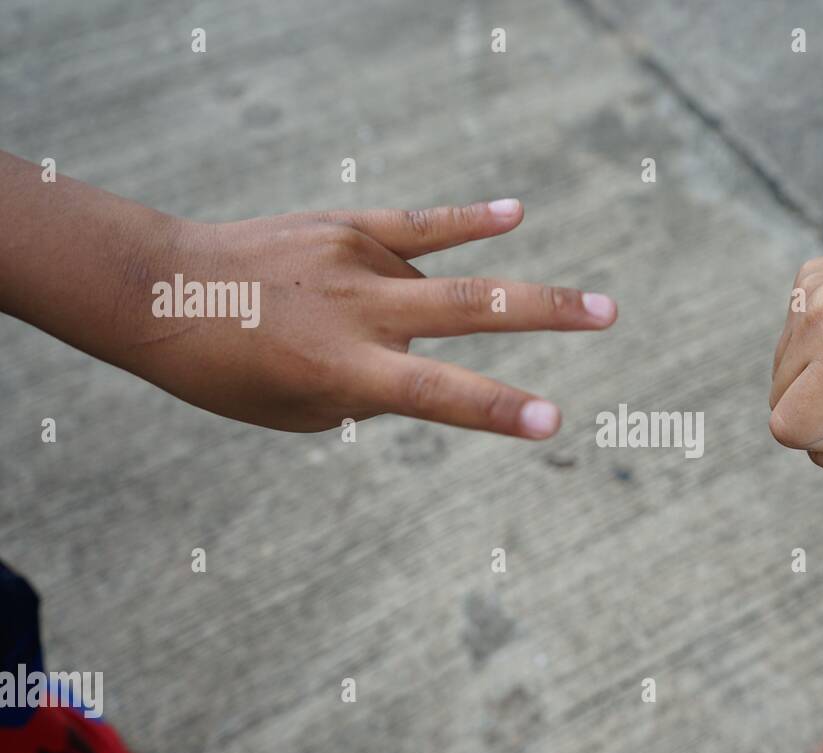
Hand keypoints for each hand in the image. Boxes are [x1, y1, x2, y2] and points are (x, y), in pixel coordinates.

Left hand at [117, 200, 616, 435]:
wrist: (161, 290)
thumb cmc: (229, 371)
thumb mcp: (300, 409)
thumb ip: (372, 391)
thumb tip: (425, 358)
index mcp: (343, 368)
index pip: (437, 392)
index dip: (498, 408)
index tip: (554, 420)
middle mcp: (359, 310)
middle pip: (470, 309)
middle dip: (546, 314)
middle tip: (611, 313)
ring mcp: (355, 261)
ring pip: (447, 280)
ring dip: (515, 296)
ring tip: (582, 308)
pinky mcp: (345, 227)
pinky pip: (418, 224)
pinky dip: (469, 220)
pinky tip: (517, 211)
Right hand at [768, 251, 822, 467]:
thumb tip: (800, 429)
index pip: (787, 428)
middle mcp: (821, 317)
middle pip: (777, 399)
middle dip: (820, 408)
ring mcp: (811, 289)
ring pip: (781, 367)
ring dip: (818, 376)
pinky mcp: (809, 274)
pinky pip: (792, 335)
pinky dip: (818, 344)